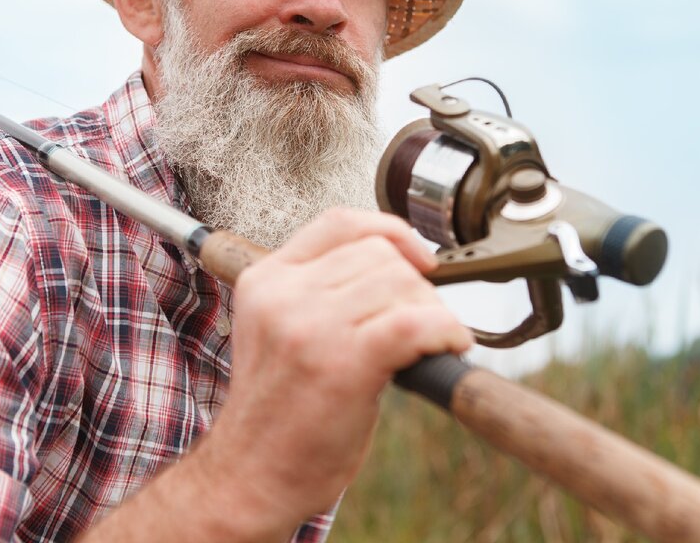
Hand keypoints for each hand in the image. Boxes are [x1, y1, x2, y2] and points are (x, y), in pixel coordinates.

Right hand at [203, 207, 472, 535]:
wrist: (252, 477)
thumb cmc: (278, 414)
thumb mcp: (279, 331)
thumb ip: (317, 290)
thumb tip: (396, 265)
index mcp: (266, 280)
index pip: (340, 223)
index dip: (391, 231)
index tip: (419, 258)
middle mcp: (284, 294)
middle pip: (379, 253)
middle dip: (416, 284)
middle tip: (420, 325)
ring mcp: (311, 326)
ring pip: (402, 283)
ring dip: (432, 310)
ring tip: (428, 343)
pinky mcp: (344, 361)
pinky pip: (416, 321)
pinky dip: (445, 330)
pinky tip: (448, 346)